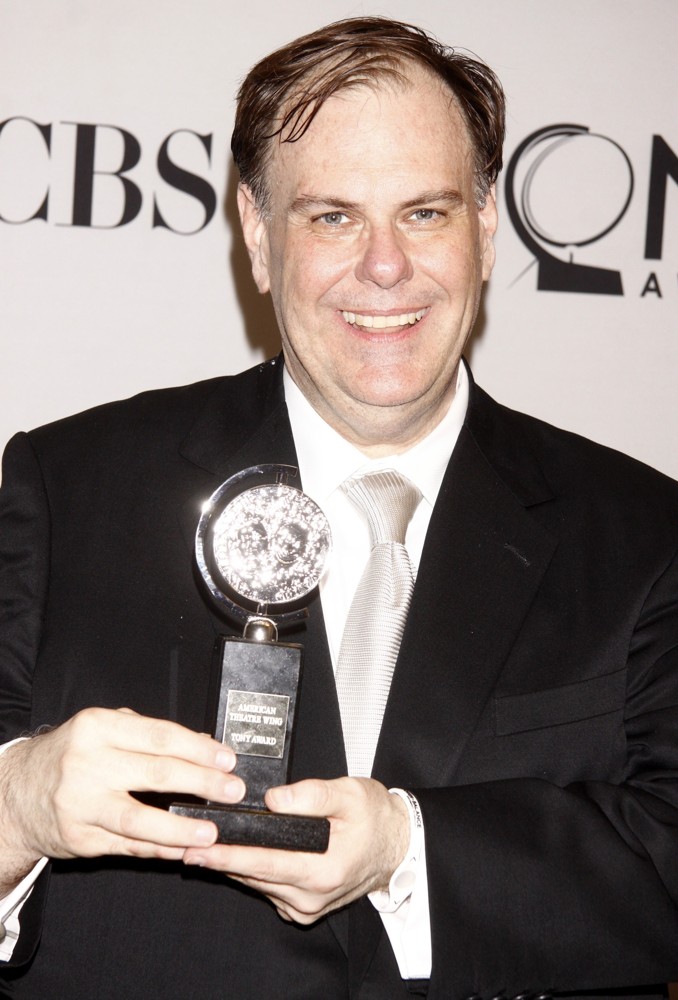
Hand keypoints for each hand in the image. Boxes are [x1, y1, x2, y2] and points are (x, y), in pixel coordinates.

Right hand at [0, 707, 244, 890]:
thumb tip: (205, 747)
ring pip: (139, 819)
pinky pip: (126, 846)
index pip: (160, 736)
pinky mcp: (78, 838)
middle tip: (233, 791)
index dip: (199, 749)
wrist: (16, 792)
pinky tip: (182, 849)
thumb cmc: (71, 755)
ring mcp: (81, 804)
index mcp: (99, 727)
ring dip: (180, 828)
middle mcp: (88, 763)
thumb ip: (151, 736)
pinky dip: (157, 849)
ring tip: (210, 830)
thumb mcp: (105, 730)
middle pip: (156, 773)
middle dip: (202, 783)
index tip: (228, 760)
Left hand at [182, 776, 409, 923]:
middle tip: (184, 841)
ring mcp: (306, 906)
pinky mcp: (303, 907)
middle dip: (220, 859)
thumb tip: (272, 800)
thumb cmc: (374, 816)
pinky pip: (268, 888)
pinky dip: (251, 871)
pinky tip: (236, 854)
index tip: (198, 848)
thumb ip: (310, 795)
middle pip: (255, 876)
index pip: (265, 863)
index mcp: (323, 871)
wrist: (396, 844)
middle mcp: (312, 896)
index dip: (228, 855)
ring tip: (202, 844)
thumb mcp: (349, 793)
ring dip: (233, 865)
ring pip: (258, 884)